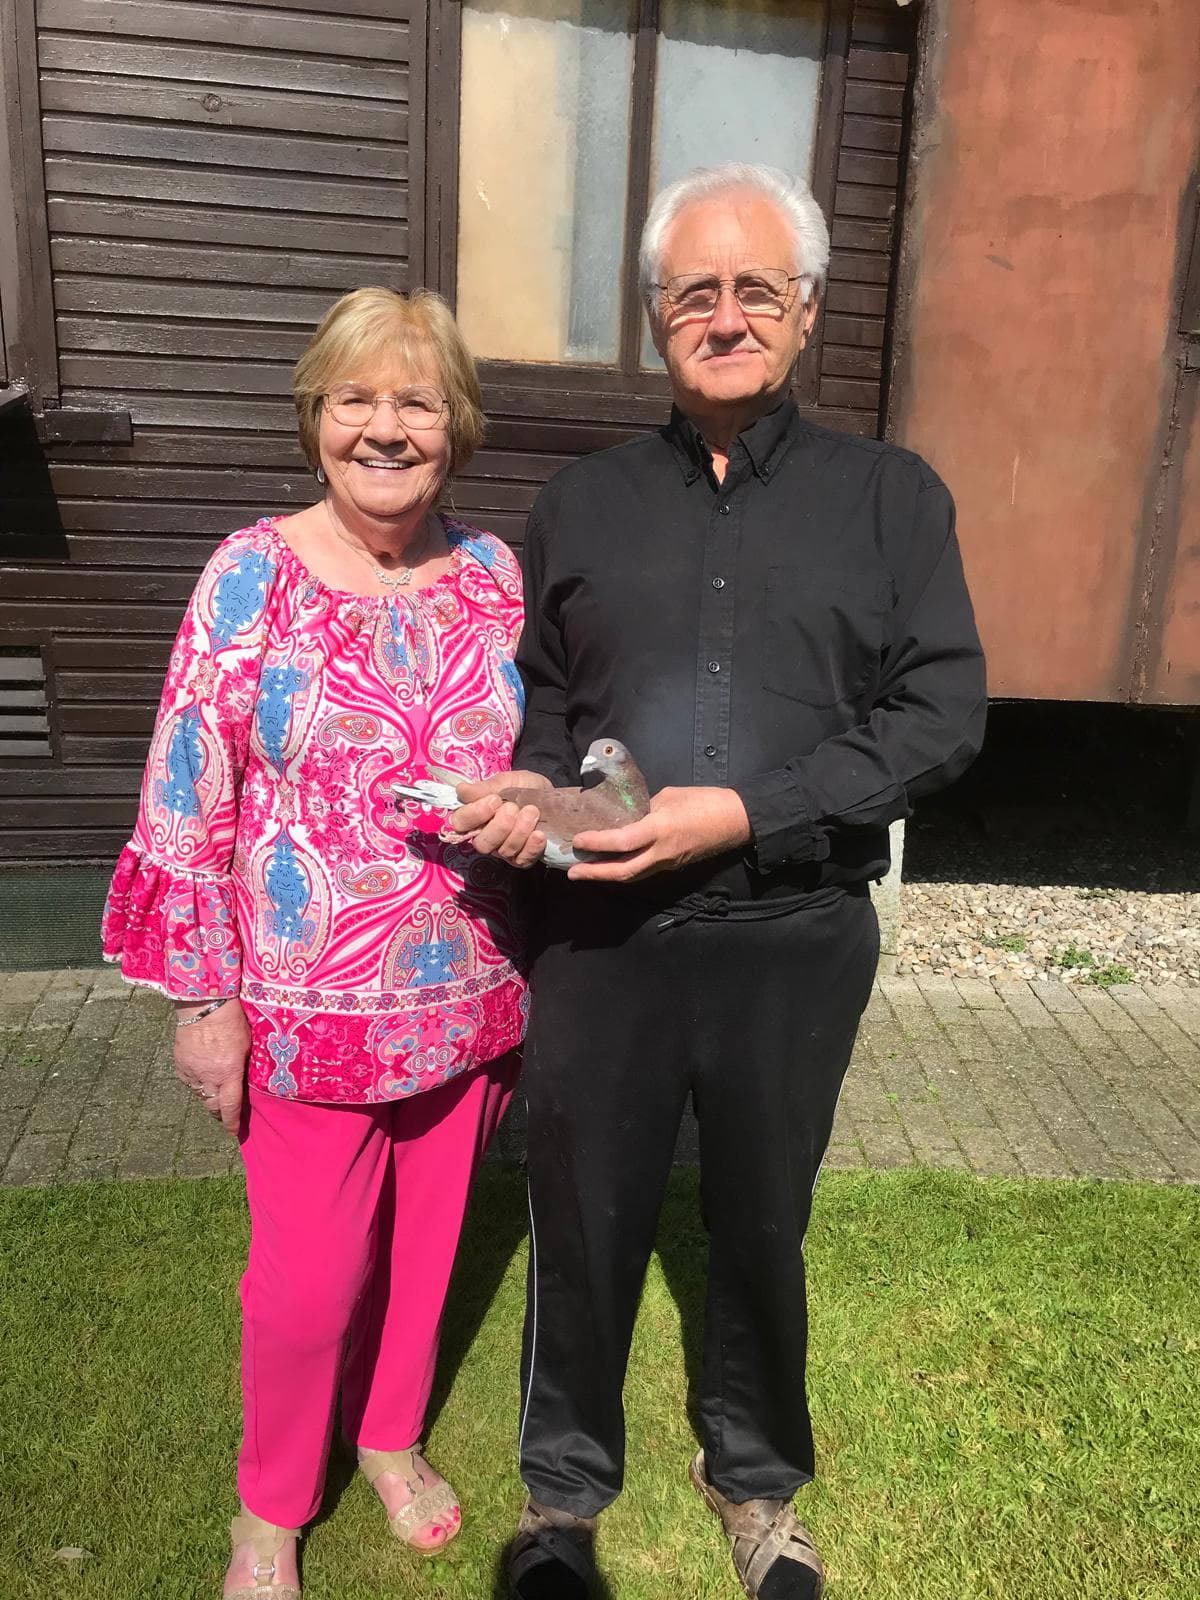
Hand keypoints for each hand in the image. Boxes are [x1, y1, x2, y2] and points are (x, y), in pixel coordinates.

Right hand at [173, 998, 250, 1134]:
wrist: (204, 1005)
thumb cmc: (233, 1022)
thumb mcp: (248, 1046)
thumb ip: (245, 1067)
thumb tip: (246, 1082)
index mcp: (228, 1073)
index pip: (230, 1107)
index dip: (232, 1122)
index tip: (234, 1132)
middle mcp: (208, 1076)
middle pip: (212, 1106)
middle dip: (219, 1114)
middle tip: (226, 1116)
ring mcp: (192, 1071)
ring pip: (200, 1095)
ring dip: (208, 1098)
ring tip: (215, 1096)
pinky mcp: (180, 1064)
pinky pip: (189, 1082)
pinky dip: (196, 1084)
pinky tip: (202, 1078)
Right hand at [451, 770, 552, 868]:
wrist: (551, 797)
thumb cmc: (524, 787)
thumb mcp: (507, 781)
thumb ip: (486, 788)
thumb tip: (461, 789)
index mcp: (476, 816)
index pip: (461, 822)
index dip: (474, 814)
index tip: (494, 800)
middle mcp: (486, 836)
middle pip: (482, 844)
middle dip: (499, 827)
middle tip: (513, 808)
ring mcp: (504, 850)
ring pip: (504, 851)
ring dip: (519, 831)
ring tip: (533, 812)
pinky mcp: (522, 858)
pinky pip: (522, 860)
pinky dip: (531, 847)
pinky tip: (539, 834)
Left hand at [567, 786, 751, 883]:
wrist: (736, 820)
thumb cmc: (705, 801)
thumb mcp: (669, 796)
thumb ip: (645, 808)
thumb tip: (628, 814)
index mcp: (661, 830)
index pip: (623, 842)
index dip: (598, 843)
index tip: (579, 841)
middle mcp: (662, 852)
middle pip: (624, 871)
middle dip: (596, 874)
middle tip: (572, 873)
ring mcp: (668, 862)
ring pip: (633, 875)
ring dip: (607, 876)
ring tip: (586, 872)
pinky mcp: (673, 865)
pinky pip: (644, 871)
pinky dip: (624, 870)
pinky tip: (611, 866)